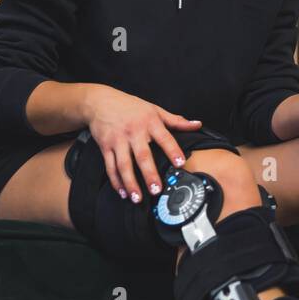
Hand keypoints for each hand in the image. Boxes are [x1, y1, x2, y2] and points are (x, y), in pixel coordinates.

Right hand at [82, 85, 201, 203]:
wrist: (101, 101)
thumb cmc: (131, 107)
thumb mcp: (155, 109)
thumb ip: (176, 120)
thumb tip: (197, 124)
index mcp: (149, 122)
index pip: (164, 138)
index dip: (173, 150)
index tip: (180, 164)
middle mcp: (133, 132)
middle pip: (142, 155)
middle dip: (149, 174)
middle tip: (156, 190)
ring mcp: (118, 140)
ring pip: (124, 165)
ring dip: (130, 183)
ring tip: (138, 198)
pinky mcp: (105, 147)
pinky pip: (110, 167)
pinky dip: (116, 181)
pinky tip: (122, 193)